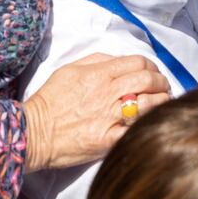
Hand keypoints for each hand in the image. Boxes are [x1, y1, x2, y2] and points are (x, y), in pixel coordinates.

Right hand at [20, 52, 170, 170]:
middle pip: (148, 80)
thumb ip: (96, 59)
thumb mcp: (70, 69)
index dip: (151, 65)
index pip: (138, 62)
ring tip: (163, 103)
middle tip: (163, 87)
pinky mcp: (108, 139)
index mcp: (99, 73)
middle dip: (161, 82)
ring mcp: (109, 117)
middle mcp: (107, 92)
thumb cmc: (50, 99)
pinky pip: (136, 129)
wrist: (34, 131)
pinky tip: (150, 122)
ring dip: (161, 102)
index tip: (154, 71)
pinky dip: (147, 124)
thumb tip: (118, 59)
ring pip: (148, 104)